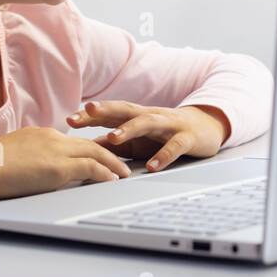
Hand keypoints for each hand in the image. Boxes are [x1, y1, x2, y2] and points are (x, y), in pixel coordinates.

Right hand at [0, 126, 131, 199]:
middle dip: (109, 153)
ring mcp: (56, 151)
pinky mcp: (57, 167)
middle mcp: (53, 138)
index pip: (73, 142)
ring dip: (113, 163)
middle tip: (122, 163)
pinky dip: (105, 173)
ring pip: (95, 152)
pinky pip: (90, 167)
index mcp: (42, 135)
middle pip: (90, 143)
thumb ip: (31, 158)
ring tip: (124, 173)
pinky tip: (113, 180)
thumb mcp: (14, 155)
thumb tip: (37, 169)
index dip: (90, 149)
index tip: (101, 156)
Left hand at [65, 100, 227, 172]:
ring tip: (112, 138)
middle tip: (85, 114)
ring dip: (129, 129)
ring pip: (147, 123)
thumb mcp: (140, 138)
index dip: (90, 115)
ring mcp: (169, 125)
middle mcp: (150, 116)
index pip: (110, 113)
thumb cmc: (168, 132)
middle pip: (124, 111)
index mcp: (137, 117)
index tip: (69, 120)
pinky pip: (174, 146)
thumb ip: (117, 143)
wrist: (207, 125)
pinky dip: (163, 155)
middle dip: (104, 112)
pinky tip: (152, 166)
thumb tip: (90, 148)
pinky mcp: (186, 137)